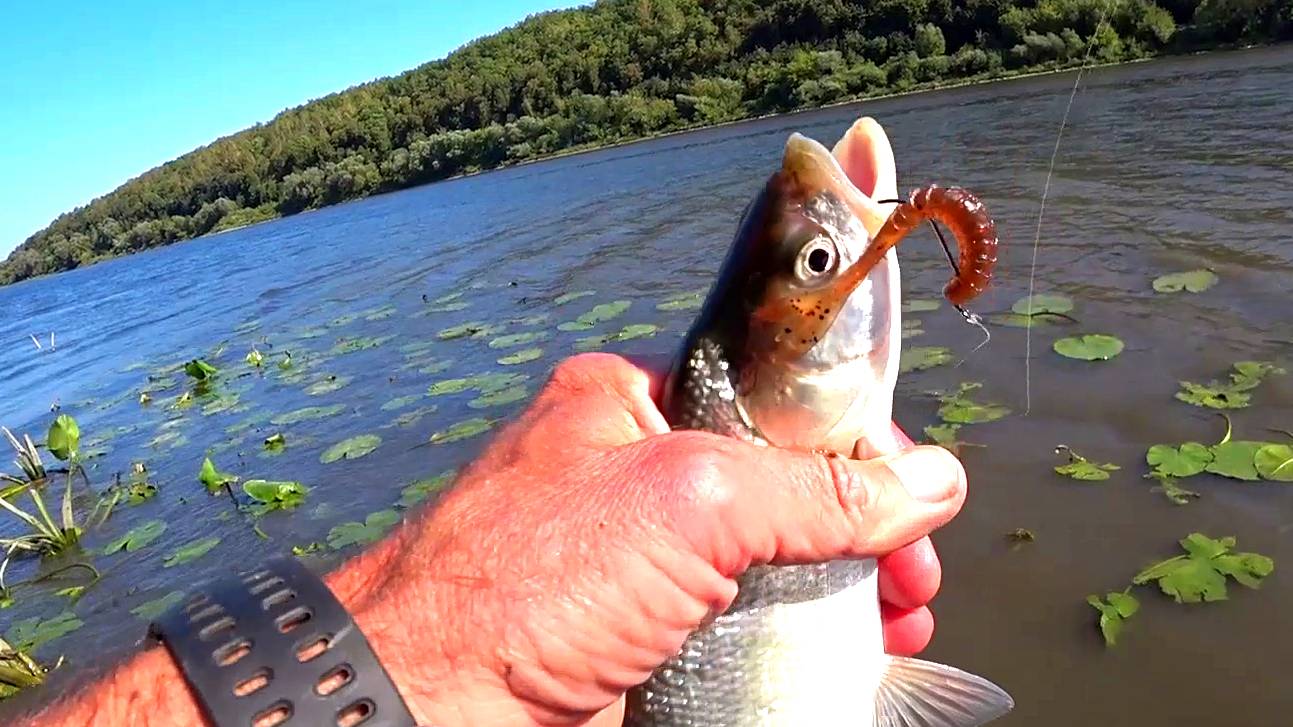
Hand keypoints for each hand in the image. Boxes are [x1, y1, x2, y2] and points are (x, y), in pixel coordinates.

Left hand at [339, 353, 967, 725]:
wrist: (431, 703)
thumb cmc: (526, 581)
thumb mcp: (687, 503)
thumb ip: (814, 487)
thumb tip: (926, 484)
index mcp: (632, 403)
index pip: (773, 397)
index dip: (853, 438)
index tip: (914, 485)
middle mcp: (637, 472)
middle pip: (786, 484)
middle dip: (866, 529)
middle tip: (915, 578)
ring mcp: (641, 558)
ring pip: (772, 560)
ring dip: (847, 591)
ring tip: (899, 626)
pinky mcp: (644, 631)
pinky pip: (744, 622)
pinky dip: (802, 638)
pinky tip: (852, 657)